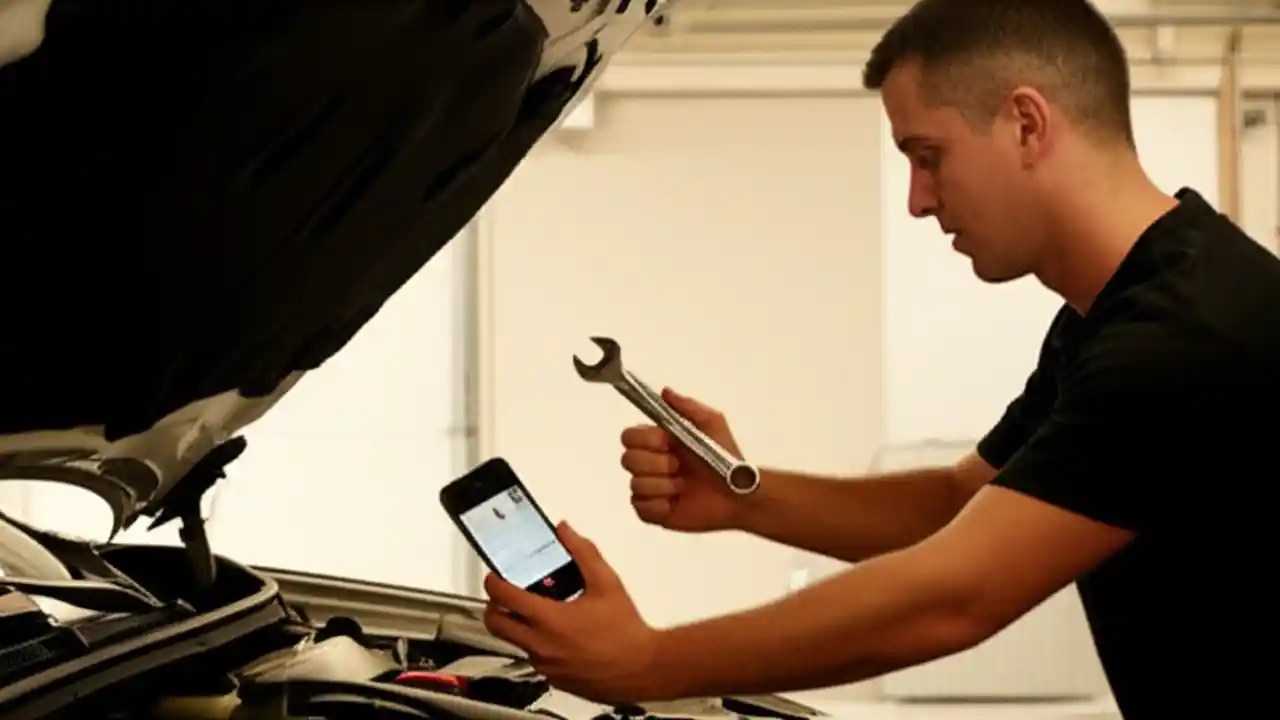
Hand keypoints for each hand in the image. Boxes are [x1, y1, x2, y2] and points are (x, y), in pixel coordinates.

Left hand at [482, 523, 659, 703]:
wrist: (642, 669)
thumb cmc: (626, 632)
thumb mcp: (606, 583)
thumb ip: (583, 553)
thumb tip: (565, 533)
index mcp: (550, 619)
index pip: (503, 597)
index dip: (493, 582)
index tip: (495, 576)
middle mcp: (542, 645)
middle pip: (495, 625)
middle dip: (494, 607)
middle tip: (505, 596)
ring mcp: (545, 666)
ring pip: (515, 643)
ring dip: (518, 626)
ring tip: (539, 613)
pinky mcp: (554, 679)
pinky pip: (535, 659)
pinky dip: (539, 645)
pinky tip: (561, 635)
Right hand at [622, 388, 744, 532]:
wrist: (739, 494)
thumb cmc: (727, 460)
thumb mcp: (712, 424)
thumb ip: (687, 406)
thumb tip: (665, 392)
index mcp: (658, 442)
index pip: (629, 436)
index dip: (645, 440)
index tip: (667, 442)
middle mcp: (650, 464)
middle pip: (627, 459)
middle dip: (657, 464)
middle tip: (679, 466)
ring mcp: (650, 488)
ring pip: (635, 484)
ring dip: (664, 485)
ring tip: (684, 485)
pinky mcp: (653, 512)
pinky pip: (641, 507)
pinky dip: (660, 505)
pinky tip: (676, 501)